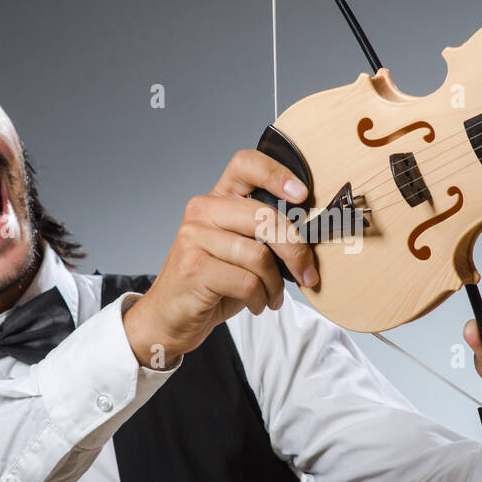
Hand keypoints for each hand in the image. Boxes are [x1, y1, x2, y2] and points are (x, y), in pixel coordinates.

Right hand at [123, 149, 317, 366]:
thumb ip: (264, 235)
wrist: (170, 317)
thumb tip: (311, 237)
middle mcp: (202, 210)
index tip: (302, 195)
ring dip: (275, 285)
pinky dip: (261, 299)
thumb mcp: (240, 252)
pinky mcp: (193, 267)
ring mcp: (194, 237)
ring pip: (259, 256)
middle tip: (308, 274)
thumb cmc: (212, 283)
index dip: (277, 174)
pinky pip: (247, 282)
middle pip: (266, 218)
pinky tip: (257, 305)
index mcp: (217, 199)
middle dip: (296, 251)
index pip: (245, 164)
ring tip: (272, 297)